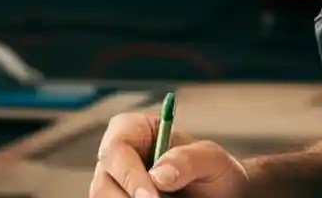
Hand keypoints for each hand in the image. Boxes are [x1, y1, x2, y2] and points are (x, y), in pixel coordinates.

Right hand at [92, 112, 249, 197]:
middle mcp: (115, 159)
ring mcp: (113, 185)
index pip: (116, 149)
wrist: (219, 195)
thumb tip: (159, 175)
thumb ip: (189, 159)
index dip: (128, 175)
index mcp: (132, 130)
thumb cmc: (213, 170)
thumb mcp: (212, 159)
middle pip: (103, 184)